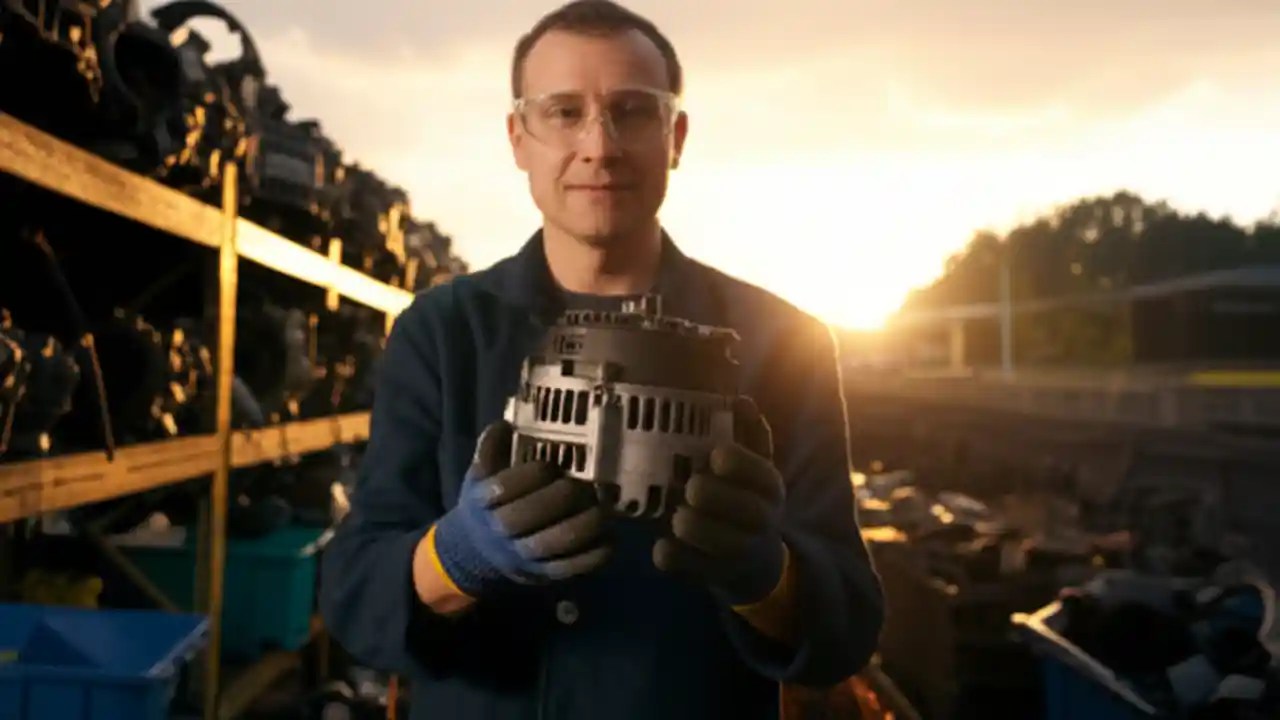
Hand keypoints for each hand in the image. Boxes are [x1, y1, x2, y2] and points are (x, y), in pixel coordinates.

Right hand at [431, 420, 611, 597]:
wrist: (475, 556)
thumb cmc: (486, 507)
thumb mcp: (479, 478)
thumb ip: (491, 450)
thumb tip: (506, 424)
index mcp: (484, 503)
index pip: (505, 487)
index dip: (532, 474)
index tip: (550, 466)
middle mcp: (503, 531)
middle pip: (530, 515)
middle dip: (561, 496)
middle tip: (582, 484)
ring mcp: (526, 557)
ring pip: (556, 542)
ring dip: (585, 522)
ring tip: (602, 507)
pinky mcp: (546, 575)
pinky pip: (575, 567)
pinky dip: (596, 552)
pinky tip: (609, 535)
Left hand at [653, 397, 785, 605]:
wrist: (753, 561)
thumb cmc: (744, 500)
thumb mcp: (752, 469)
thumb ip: (749, 436)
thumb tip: (741, 400)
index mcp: (770, 488)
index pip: (763, 474)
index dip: (740, 463)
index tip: (716, 456)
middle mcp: (763, 521)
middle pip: (748, 511)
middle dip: (713, 495)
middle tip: (690, 487)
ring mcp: (741, 553)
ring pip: (721, 543)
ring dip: (692, 525)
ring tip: (676, 515)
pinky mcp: (716, 575)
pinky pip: (690, 567)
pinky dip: (671, 554)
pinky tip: (662, 543)